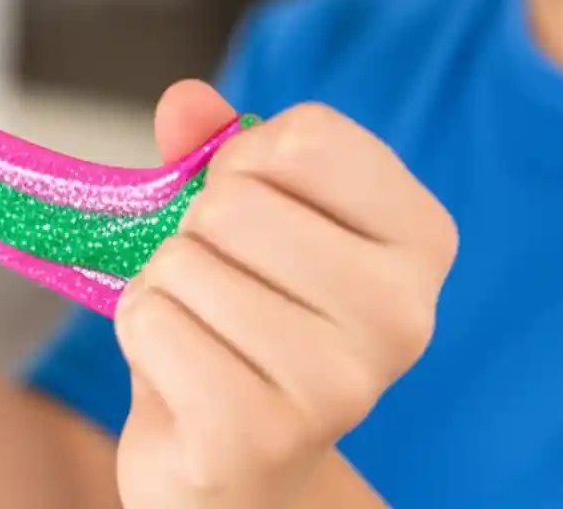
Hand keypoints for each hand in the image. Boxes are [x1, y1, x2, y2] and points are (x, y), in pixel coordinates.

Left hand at [114, 83, 457, 507]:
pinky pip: (151, 322)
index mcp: (420, 240)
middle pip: (235, 200)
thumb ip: (213, 151)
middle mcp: (404, 314)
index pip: (307, 136)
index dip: (242, 161)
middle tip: (219, 283)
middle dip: (195, 232)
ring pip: (183, 261)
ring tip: (203, 332)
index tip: (250, 208)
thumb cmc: (243, 324)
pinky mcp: (260, 436)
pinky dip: (141, 333)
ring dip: (163, 288)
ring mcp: (338, 384)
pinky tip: (182, 373)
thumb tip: (184, 100)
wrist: (234, 462)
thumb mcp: (238, 223)